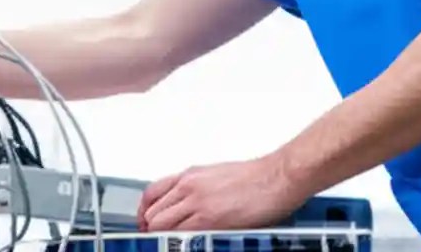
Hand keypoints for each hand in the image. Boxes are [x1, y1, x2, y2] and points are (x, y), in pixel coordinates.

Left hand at [136, 155, 305, 231]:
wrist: (276, 178)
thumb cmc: (255, 177)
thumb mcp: (216, 174)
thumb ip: (196, 188)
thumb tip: (185, 205)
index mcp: (190, 175)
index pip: (151, 192)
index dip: (144, 212)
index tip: (145, 222)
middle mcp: (188, 186)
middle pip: (152, 211)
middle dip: (150, 228)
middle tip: (154, 239)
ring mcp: (196, 203)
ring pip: (160, 224)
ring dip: (161, 236)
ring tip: (167, 243)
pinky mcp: (208, 219)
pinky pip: (179, 235)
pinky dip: (175, 242)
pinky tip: (180, 245)